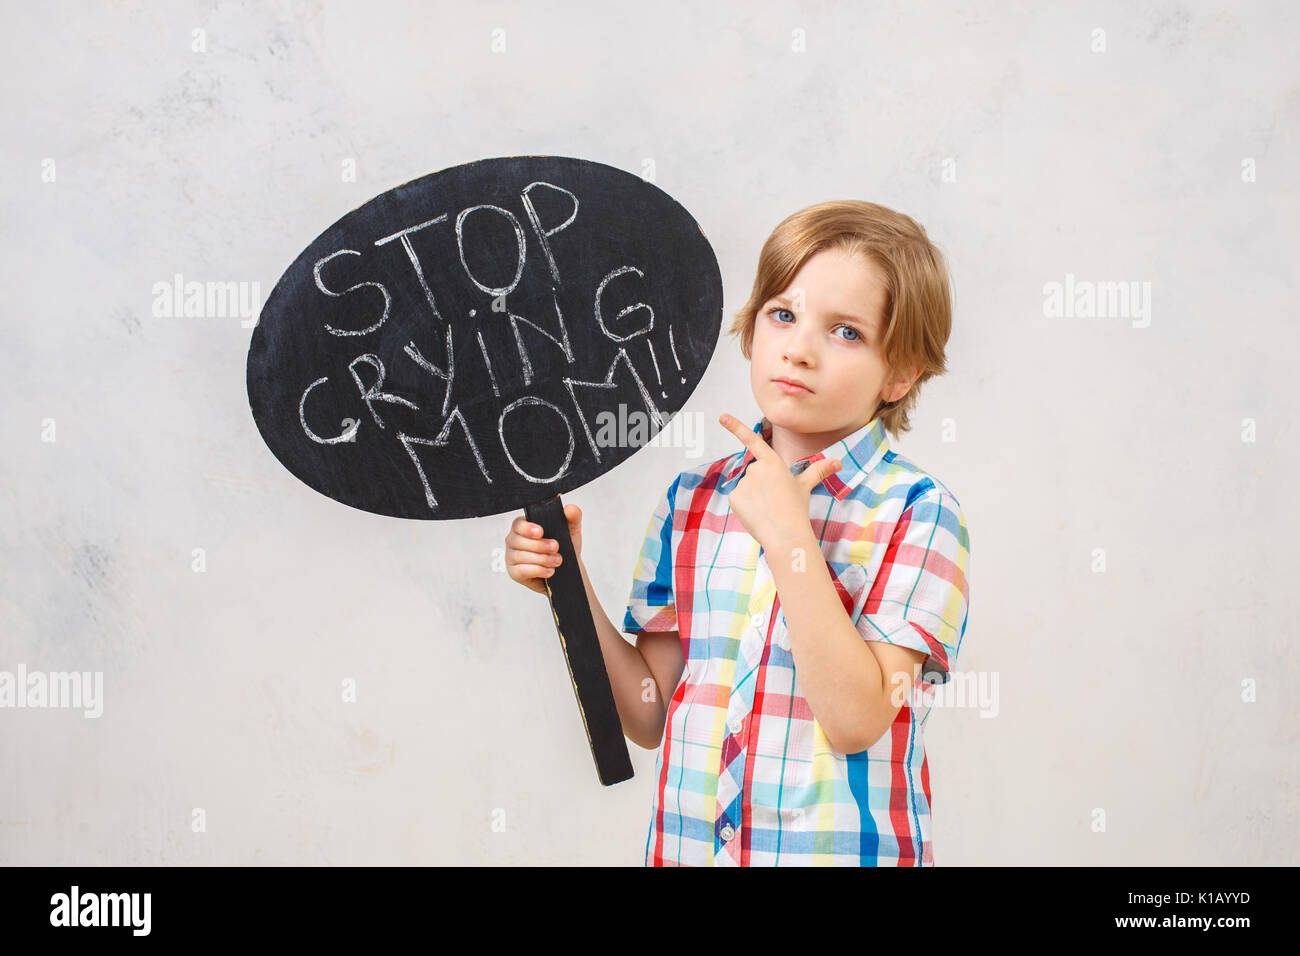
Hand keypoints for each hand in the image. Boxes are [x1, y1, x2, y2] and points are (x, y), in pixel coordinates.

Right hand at [505, 504, 582, 595]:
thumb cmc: (565, 547)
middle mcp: (514, 540)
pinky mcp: (514, 573)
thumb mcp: (572, 531)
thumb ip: (573, 517)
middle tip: (555, 547)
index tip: (540, 532)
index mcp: (524, 527)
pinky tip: (550, 571)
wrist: (567, 570)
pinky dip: (538, 570)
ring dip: (542, 559)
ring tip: (557, 560)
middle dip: (538, 545)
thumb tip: (570, 509)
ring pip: (521, 556)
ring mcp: (512, 557)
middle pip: (517, 540)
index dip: (527, 528)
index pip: (518, 524)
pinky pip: (522, 570)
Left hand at [718, 413, 841, 550]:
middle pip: (754, 475)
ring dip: (754, 498)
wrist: (786, 534)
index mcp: (773, 462)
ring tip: (768, 510)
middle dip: (761, 486)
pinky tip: (757, 515)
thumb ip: (818, 471)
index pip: (753, 441)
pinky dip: (745, 508)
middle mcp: (756, 469)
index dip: (737, 427)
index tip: (722, 417)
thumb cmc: (797, 509)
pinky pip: (738, 500)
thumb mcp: (806, 486)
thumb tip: (839, 462)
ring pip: (746, 489)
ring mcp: (743, 483)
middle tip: (775, 501)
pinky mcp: (734, 498)